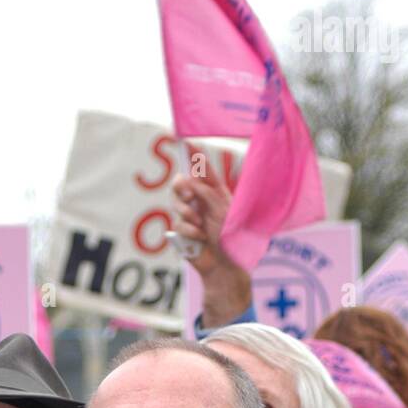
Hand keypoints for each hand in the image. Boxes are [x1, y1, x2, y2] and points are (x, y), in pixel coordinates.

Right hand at [172, 149, 252, 326]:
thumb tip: (190, 182)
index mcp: (215, 193)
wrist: (225, 266)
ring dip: (188, 214)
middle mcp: (201, 202)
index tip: (186, 141)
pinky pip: (177, 225)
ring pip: (177, 204)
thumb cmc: (230, 239)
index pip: (203, 171)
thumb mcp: (223, 211)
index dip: (194, 156)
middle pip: (181, 183)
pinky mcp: (182, 233)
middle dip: (182, 187)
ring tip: (201, 226)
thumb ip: (207, 194)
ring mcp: (191, 217)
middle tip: (188, 193)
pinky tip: (199, 239)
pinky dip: (189, 232)